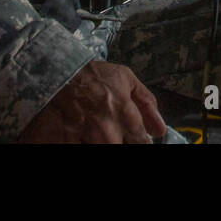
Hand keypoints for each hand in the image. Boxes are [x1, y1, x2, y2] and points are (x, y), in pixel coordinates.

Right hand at [18, 60, 167, 142]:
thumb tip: (160, 130)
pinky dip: (85, 141)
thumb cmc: (95, 76)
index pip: (141, 141)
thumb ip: (146, 104)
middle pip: (122, 147)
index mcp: (123, 111)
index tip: (136, 138)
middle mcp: (106, 128)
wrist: (60, 74)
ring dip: (103, 140)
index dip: (140, 141)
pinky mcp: (67, 141)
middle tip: (114, 131)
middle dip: (121, 140)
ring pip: (105, 147)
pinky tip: (85, 133)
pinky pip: (82, 146)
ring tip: (99, 130)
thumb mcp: (126, 79)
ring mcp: (86, 136)